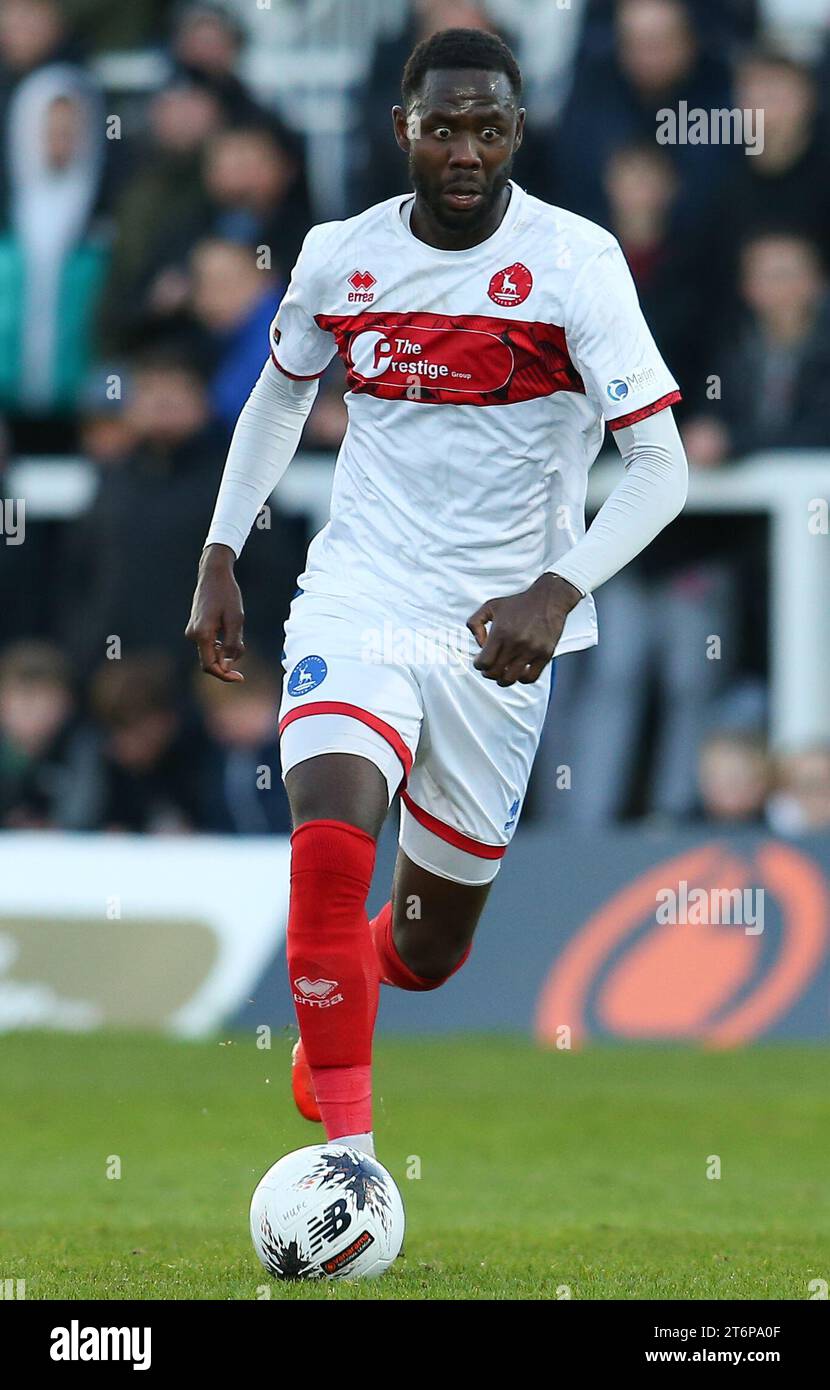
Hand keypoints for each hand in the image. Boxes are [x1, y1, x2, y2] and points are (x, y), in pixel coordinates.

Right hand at [185, 544, 245, 681]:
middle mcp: (193, 635)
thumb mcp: (236, 620)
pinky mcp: (195, 627)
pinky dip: (221, 643)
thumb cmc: (227, 594)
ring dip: (226, 650)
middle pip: (210, 661)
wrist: (213, 574)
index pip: (210, 666)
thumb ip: (232, 645)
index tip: (240, 678)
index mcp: (202, 634)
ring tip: (238, 633)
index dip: (225, 675)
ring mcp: (192, 631)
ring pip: (211, 652)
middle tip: (243, 646)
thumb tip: (227, 666)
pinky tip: (230, 630)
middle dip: (228, 661)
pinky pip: (209, 643)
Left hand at [467, 573, 582, 686]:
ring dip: (503, 679)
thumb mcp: (490, 606)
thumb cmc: (519, 603)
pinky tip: (519, 671)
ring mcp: (531, 650)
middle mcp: (516, 643)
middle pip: (495, 673)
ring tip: (503, 671)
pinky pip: (530, 678)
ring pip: (511, 679)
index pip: (484, 663)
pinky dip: (522, 679)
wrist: (548, 598)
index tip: (481, 661)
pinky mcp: (545, 654)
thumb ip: (474, 623)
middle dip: (489, 673)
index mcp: (500, 632)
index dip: (479, 665)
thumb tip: (479, 644)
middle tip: (491, 667)